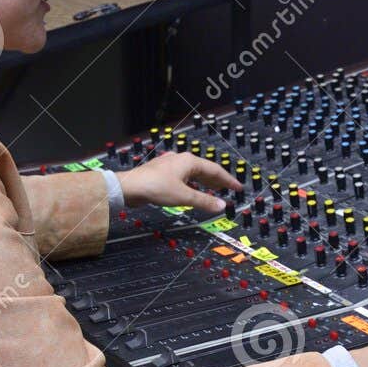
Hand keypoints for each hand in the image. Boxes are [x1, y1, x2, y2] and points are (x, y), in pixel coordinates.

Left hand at [118, 152, 241, 213]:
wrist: (129, 187)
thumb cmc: (155, 187)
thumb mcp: (184, 197)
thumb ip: (204, 201)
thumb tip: (221, 206)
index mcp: (189, 161)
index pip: (215, 170)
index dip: (228, 180)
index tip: (238, 187)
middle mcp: (182, 160)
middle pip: (205, 170)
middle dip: (218, 180)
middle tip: (229, 189)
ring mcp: (171, 166)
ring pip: (194, 173)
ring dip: (206, 182)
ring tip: (215, 190)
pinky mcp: (163, 173)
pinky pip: (185, 177)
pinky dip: (194, 184)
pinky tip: (194, 191)